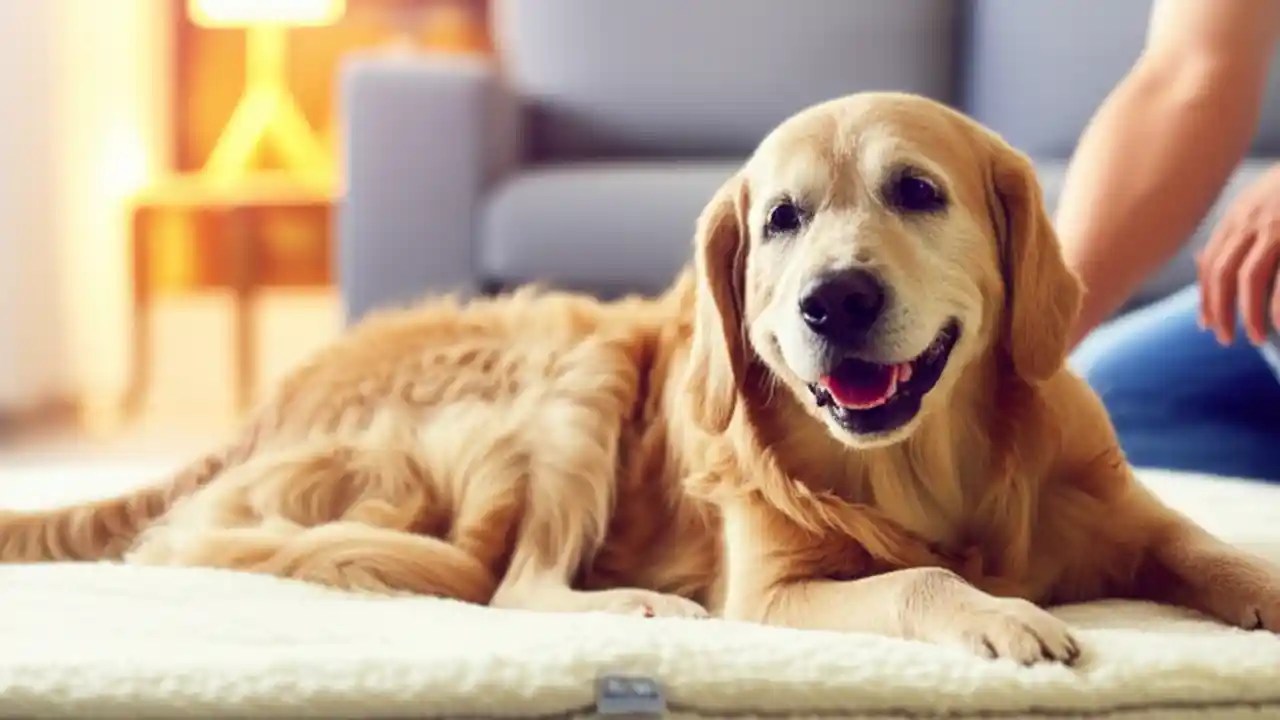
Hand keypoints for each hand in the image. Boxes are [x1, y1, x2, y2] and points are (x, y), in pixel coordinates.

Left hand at [1197, 166, 1279, 345]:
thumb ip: (1237, 229)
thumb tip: (1200, 263)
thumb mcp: (1261, 200)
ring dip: (1247, 312)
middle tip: (1224, 338)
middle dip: (1219, 309)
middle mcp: (1253, 220)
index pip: (1211, 262)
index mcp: (1240, 214)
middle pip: (1222, 272)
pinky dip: (1278, 304)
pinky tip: (1279, 324)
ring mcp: (1278, 226)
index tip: (1205, 324)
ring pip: (1249, 277)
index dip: (1205, 296)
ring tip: (1253, 338)